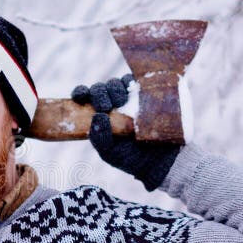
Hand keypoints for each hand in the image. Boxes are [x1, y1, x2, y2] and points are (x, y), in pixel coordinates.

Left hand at [71, 75, 179, 191]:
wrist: (161, 160)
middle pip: (100, 88)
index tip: (81, 96)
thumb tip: (98, 116)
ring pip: (117, 83)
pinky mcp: (146, 94)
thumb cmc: (132, 157)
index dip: (80, 92)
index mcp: (98, 115)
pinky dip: (134, 82)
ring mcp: (129, 98)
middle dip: (100, 93)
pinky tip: (134, 90)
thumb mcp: (111, 152)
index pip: (85, 98)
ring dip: (115, 88)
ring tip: (121, 102)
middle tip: (105, 106)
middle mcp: (112, 104)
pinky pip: (138, 82)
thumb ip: (100, 138)